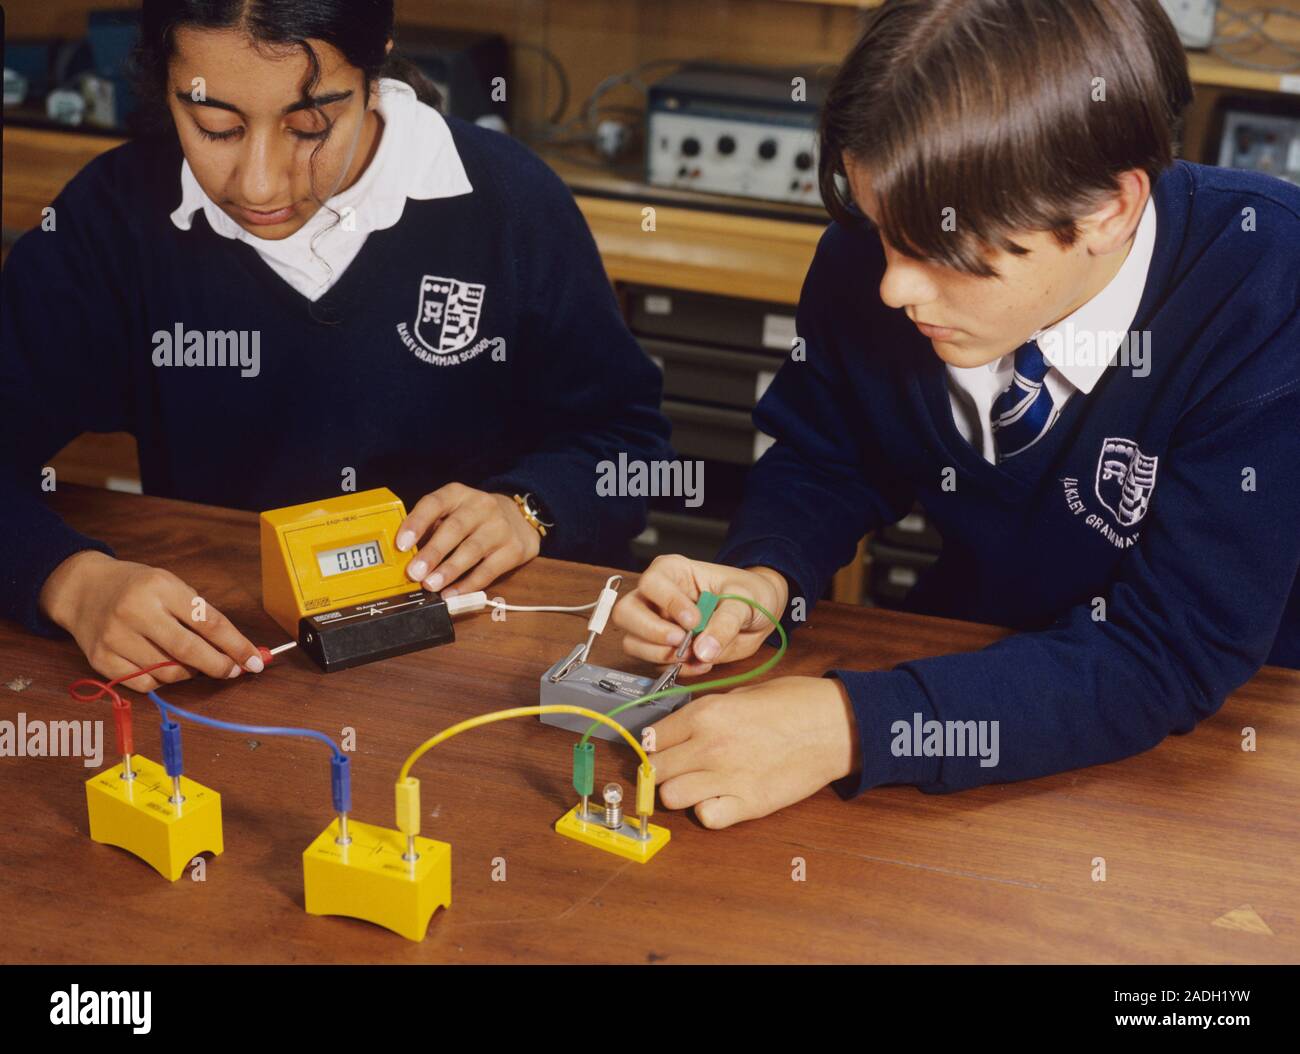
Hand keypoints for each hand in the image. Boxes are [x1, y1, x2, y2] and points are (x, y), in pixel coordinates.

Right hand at [38, 550, 263, 692]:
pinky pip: (146, 684)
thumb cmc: (137, 587)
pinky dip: (163, 681)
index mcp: (159, 587)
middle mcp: (135, 612)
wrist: (83, 589)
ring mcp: (114, 638)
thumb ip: (201, 615)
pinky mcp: (101, 660)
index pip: (208, 622)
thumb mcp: (170, 585)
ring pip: (168, 672)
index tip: (255, 661)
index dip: (236, 646)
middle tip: (233, 671)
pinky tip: (164, 666)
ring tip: (193, 661)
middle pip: (189, 651)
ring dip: (191, 673)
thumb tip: (238, 651)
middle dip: (219, 665)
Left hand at [394, 483, 540, 595]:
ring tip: (431, 585)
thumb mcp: (452, 511)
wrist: (520, 518)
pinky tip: (452, 594)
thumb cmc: (474, 519)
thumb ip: (431, 528)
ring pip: (472, 550)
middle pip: (455, 529)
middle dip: (433, 552)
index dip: (417, 523)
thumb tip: (404, 557)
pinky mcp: (513, 549)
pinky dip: (468, 584)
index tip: (402, 544)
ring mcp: (500, 527)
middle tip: (415, 572)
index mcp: (458, 494)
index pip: (434, 503)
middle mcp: (480, 507)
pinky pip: (488, 570)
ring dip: (449, 570)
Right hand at [613, 554, 788, 675]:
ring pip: (633, 642)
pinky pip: (654, 664)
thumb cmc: (749, 593)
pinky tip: (701, 663)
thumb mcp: (744, 601)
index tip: (694, 621)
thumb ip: (725, 622)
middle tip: (682, 642)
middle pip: (626, 613)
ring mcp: (655, 623)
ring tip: (696, 655)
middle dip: (652, 633)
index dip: (668, 603)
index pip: (651, 583)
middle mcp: (656, 596)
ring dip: (661, 655)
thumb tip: (704, 649)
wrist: (758, 614)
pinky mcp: (662, 647)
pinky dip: (676, 669)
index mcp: (672, 571)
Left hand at [649, 676, 860, 828]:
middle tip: (675, 767)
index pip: (651, 738)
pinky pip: (706, 818)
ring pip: (671, 797)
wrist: (836, 725)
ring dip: (679, 792)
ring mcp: (727, 778)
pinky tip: (720, 798)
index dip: (651, 744)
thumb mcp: (740, 695)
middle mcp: (709, 747)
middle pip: (654, 770)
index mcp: (705, 713)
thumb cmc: (794, 703)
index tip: (658, 748)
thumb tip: (679, 730)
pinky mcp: (749, 804)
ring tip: (697, 783)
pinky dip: (708, 811)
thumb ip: (706, 714)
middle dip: (659, 770)